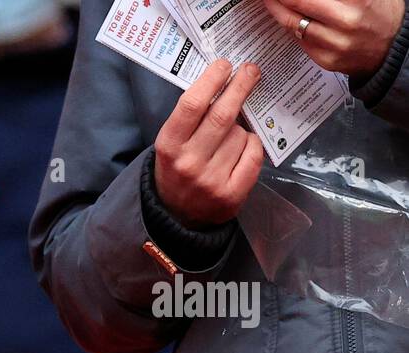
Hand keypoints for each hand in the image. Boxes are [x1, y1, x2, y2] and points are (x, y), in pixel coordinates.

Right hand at [153, 59, 265, 227]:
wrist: (175, 217)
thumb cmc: (176, 170)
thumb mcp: (171, 143)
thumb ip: (191, 117)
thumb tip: (224, 81)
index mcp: (169, 146)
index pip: (192, 104)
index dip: (212, 80)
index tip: (224, 65)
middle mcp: (189, 164)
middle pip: (222, 115)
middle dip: (240, 86)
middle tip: (250, 71)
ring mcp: (212, 181)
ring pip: (241, 134)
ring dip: (241, 129)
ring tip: (228, 139)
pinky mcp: (232, 194)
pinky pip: (253, 153)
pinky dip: (251, 146)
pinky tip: (240, 150)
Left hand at [262, 0, 405, 78]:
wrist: (391, 48)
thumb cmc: (377, 11)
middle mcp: (346, 20)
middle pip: (298, 2)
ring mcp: (334, 43)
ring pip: (292, 23)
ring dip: (276, 9)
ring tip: (270, 1)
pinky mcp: (325, 59)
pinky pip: (299, 40)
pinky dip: (290, 25)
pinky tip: (285, 16)